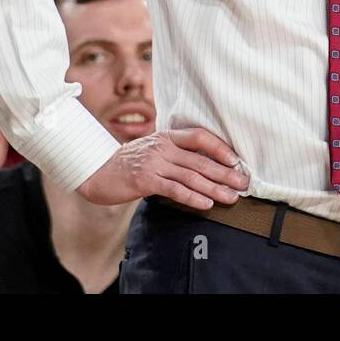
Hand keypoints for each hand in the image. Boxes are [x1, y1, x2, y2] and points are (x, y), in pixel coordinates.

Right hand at [75, 127, 248, 208]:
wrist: (96, 171)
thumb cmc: (128, 163)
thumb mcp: (152, 149)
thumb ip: (174, 152)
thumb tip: (204, 163)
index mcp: (166, 137)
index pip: (200, 137)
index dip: (220, 148)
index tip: (236, 161)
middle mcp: (162, 147)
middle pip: (201, 160)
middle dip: (226, 173)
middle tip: (243, 183)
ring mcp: (154, 163)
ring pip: (192, 176)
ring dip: (215, 188)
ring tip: (231, 197)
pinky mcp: (145, 181)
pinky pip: (174, 189)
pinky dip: (193, 197)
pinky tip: (206, 203)